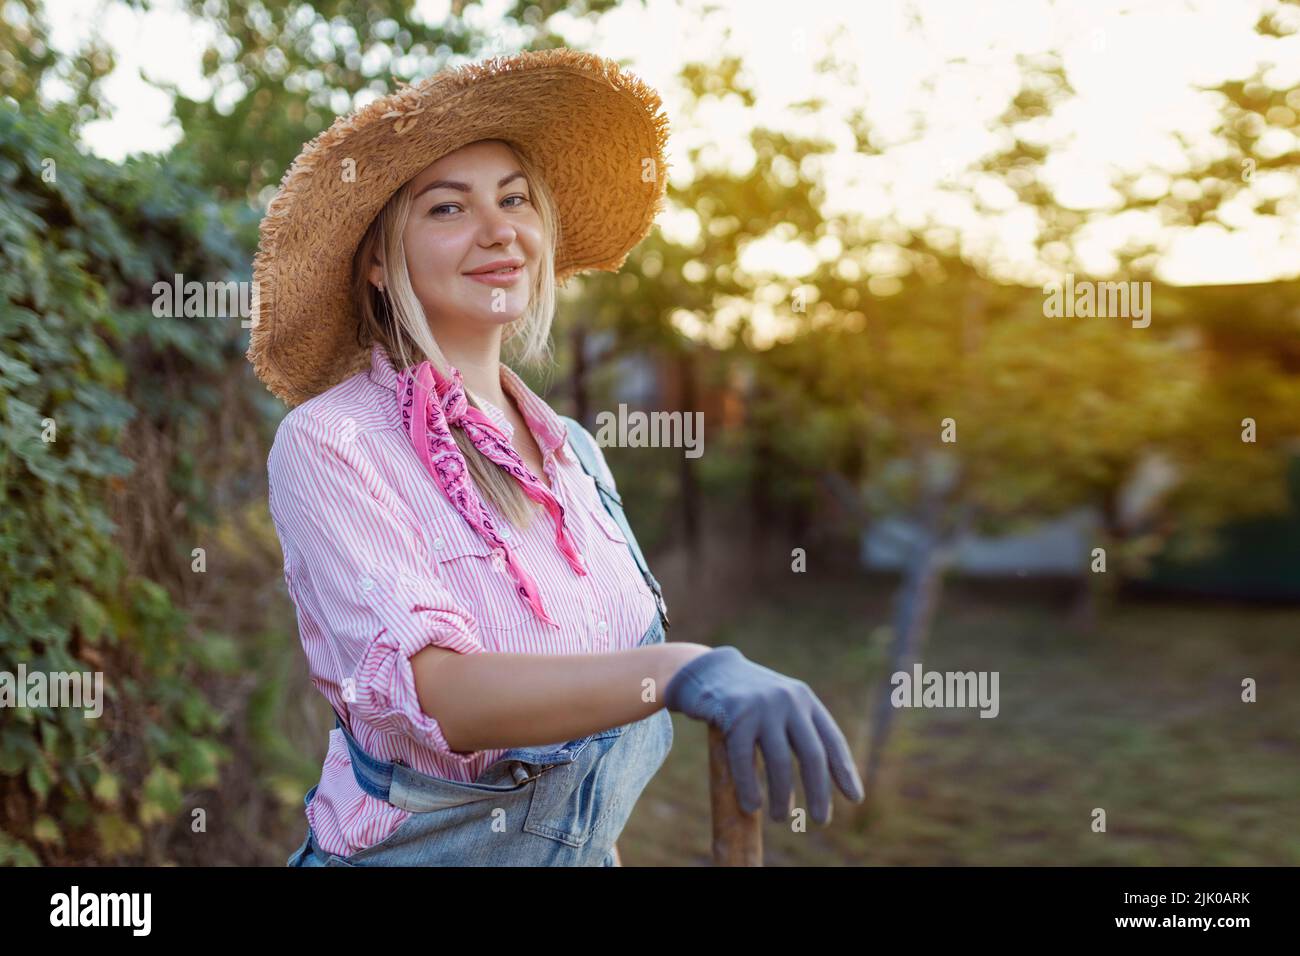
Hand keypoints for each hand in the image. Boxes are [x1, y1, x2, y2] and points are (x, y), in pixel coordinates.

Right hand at [663, 646, 864, 823]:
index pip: (832, 739)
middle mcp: (788, 701)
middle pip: (812, 754)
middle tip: (821, 820)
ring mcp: (762, 707)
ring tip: (781, 818)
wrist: (707, 670)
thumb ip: (796, 732)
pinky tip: (752, 805)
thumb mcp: (778, 706)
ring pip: (780, 761)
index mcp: (804, 699)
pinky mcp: (734, 715)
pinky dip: (749, 787)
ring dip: (782, 796)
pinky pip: (745, 760)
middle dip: (819, 791)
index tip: (855, 798)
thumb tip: (817, 783)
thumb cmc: (746, 699)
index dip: (845, 770)